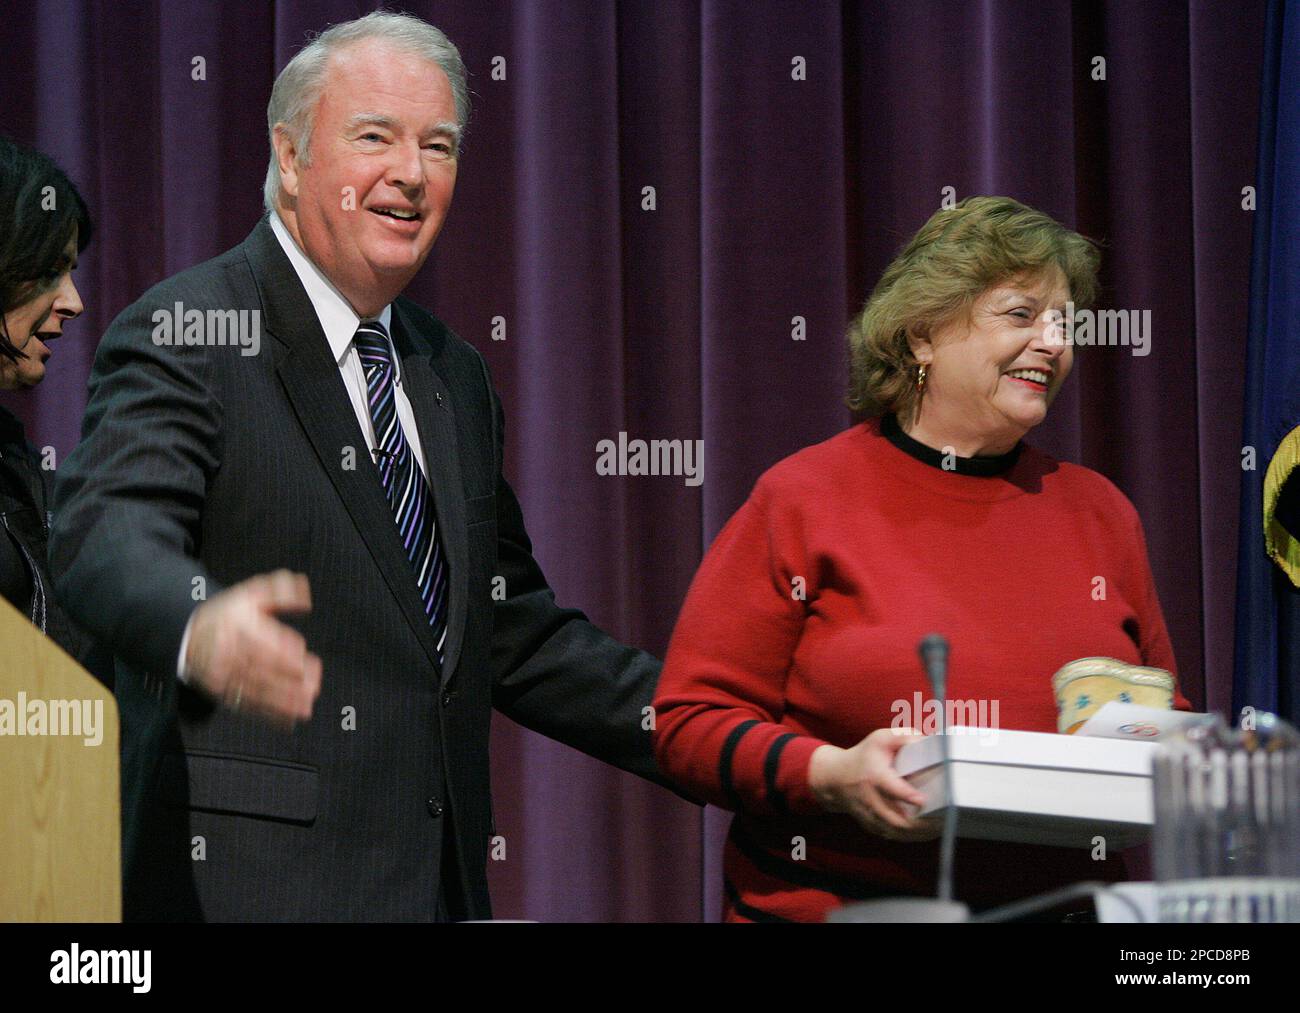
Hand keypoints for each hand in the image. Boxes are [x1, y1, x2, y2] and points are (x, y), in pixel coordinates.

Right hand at [184, 569, 321, 727]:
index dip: (280, 650)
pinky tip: (288, 720)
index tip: (302, 657)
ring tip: (305, 707)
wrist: (188, 635)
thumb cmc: (227, 614)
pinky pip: (246, 704)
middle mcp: (227, 651)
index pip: (258, 639)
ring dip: (281, 702)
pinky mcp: (222, 692)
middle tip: (313, 686)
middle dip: (287, 680)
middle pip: (259, 668)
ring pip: (254, 689)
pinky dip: (268, 714)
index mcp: (235, 624)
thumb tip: (304, 596)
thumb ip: (279, 590)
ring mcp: (223, 675)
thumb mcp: (250, 593)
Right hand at [808, 727, 941, 840]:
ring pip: (895, 831)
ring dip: (918, 833)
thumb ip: (903, 737)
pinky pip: (893, 836)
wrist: (835, 778)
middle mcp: (871, 799)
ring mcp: (870, 815)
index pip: (890, 788)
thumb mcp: (880, 739)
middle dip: (919, 823)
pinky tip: (928, 833)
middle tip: (942, 819)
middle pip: (895, 818)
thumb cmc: (864, 756)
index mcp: (874, 776)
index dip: (906, 795)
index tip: (922, 800)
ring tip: (939, 828)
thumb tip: (928, 742)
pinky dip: (911, 837)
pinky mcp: (872, 825)